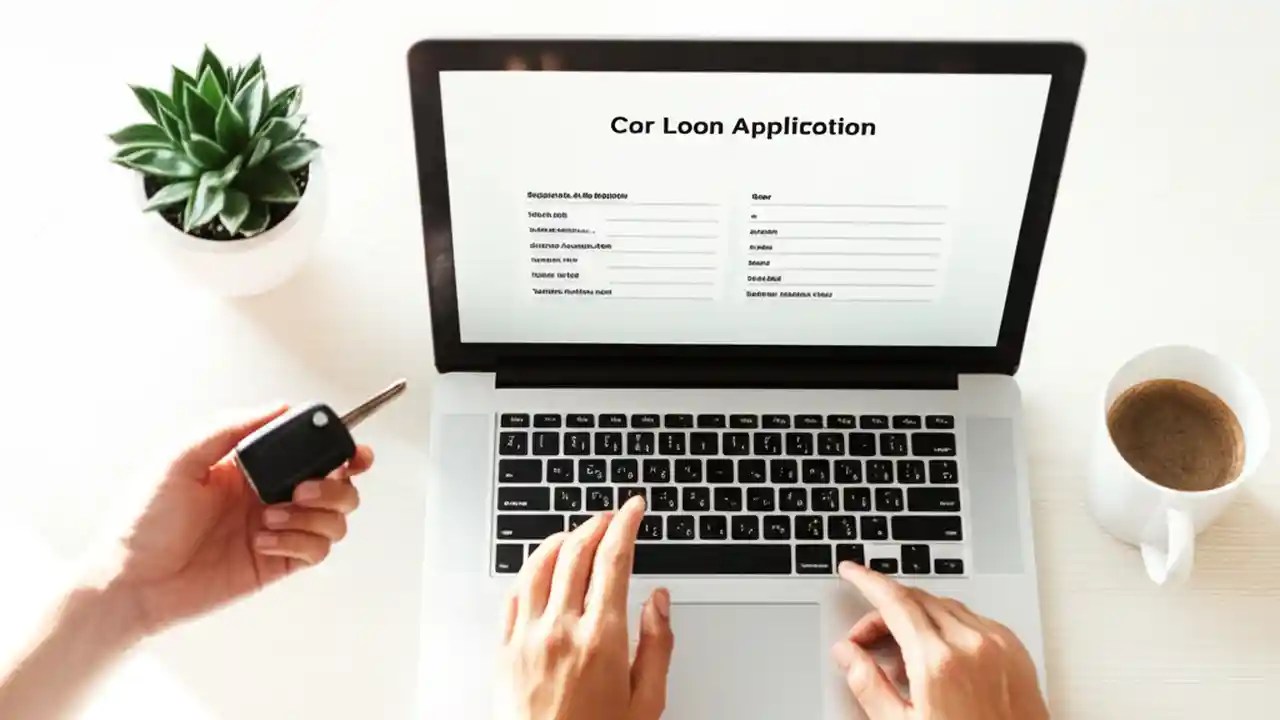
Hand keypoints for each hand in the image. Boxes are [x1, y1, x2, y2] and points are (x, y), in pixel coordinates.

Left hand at [104, 406, 373, 635]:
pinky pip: (316, 551)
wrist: (132, 583)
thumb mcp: (179, 459)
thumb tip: (279, 407)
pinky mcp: (277, 563)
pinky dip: (299, 543)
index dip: (341, 449)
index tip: (352, 450)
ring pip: (335, 519)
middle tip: (306, 489)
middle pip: (339, 484)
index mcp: (251, 467)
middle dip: (337, 484)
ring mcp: (278, 530)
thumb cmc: (143, 523)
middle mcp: (270, 496)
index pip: (311, 451)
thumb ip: (229, 428)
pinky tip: (263, 542)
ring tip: (270, 519)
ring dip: (314, 515)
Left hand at [497, 497, 673, 719]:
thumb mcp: (648, 702)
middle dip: (596, 524)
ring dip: (561, 538)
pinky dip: (530, 569)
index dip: (626, 525)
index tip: (634, 509)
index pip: (614, 560)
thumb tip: (659, 601)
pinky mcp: (504, 650)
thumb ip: (658, 645)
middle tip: (611, 516)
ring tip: (577, 531)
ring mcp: (527, 638)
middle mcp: (561, 630)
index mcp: (601, 640)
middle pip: (576, 552)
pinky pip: (514, 594)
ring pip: (540, 565)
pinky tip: (541, 566)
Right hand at [831, 562, 1047, 719]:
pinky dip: (947, 625)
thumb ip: (869, 685)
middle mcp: (972, 645)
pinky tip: (936, 654)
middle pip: (917, 601)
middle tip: (866, 637)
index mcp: (938, 662)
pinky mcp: (1016, 652)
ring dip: (916, 617)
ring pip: (945, 606)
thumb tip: (847, 653)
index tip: (852, 572)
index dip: (868, 582)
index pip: (895, 602)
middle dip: (885, 609)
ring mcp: (999, 645)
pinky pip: (973, 620)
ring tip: (901, 657)